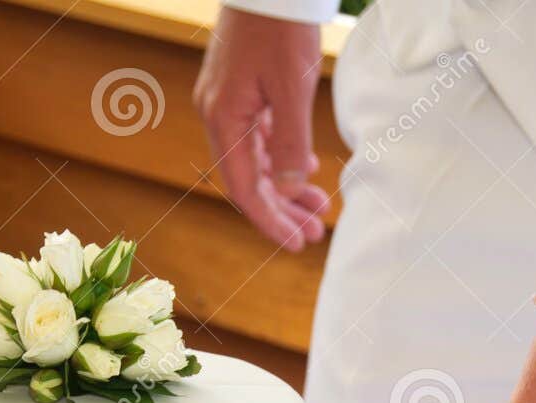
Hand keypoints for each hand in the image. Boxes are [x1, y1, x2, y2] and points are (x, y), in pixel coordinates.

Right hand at [193, 10, 328, 251]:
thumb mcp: (292, 90)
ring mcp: (228, 102)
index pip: (244, 189)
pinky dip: (281, 158)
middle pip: (248, 180)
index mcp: (224, 119)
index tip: (297, 243)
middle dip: (281, 211)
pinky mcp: (242, 90)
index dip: (271, 221)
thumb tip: (286, 187)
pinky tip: (305, 169)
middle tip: (314, 235)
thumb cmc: (280, 27)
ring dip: (285, 187)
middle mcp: (219, 115)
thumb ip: (289, 144)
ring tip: (317, 207)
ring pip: (255, 161)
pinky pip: (259, 138)